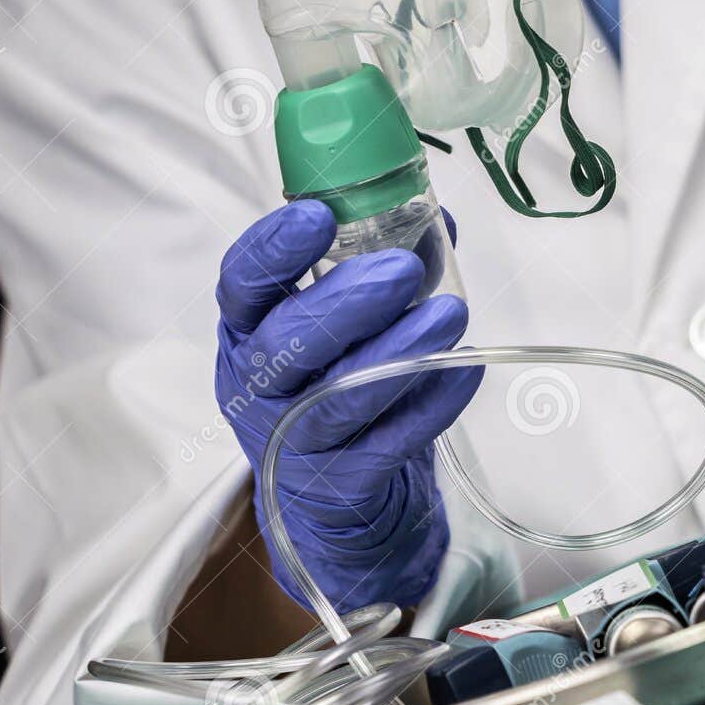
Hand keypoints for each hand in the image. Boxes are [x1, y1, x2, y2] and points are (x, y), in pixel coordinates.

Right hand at [214, 200, 481, 612]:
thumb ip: (374, 263)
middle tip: (402, 269)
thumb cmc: (326, 379)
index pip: (241, 285)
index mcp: (247, 331)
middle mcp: (260, 386)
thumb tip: (435, 217)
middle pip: (287, 346)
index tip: (318, 214)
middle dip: (346, 303)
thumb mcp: (328, 321)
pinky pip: (391, 441)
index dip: (273, 250)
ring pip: (341, 398)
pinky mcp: (345, 480)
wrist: (323, 490)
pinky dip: (432, 403)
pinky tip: (464, 368)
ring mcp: (297, 439)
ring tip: (451, 314)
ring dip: (400, 352)